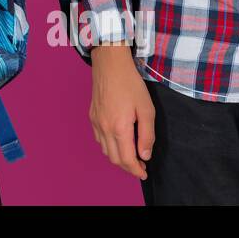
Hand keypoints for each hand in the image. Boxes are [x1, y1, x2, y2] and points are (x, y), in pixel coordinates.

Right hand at [89, 44, 154, 179]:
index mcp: (119, 128)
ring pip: (105, 150)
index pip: (127, 159)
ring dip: (118, 157)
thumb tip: (145, 155)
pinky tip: (118, 140)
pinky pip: (99, 139)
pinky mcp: (92, 116)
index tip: (144, 173)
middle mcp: (104, 128)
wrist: (110, 65)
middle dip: (128, 166)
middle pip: (114, 158)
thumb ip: (147, 135)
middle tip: (141, 164)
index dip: (136, 170)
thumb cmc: (130, 84)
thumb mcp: (147, 109)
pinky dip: (109, 146)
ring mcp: (96, 122)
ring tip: (131, 153)